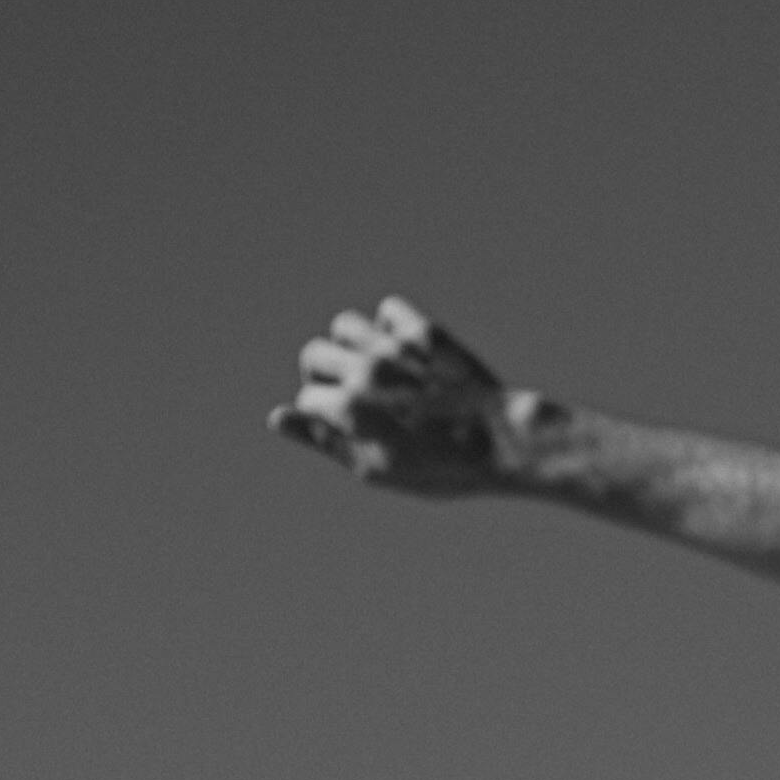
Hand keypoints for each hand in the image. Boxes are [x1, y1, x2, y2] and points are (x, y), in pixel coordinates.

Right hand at [274, 293, 520, 498]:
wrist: (504, 443)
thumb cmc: (441, 468)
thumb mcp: (377, 469)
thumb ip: (323, 441)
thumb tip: (275, 417)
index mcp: (349, 408)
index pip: (305, 398)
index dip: (321, 417)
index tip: (349, 431)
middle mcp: (365, 370)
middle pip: (313, 354)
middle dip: (324, 376)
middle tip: (354, 397)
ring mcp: (393, 346)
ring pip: (344, 325)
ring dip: (351, 346)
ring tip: (374, 369)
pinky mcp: (423, 330)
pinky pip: (387, 310)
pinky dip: (388, 326)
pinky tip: (403, 352)